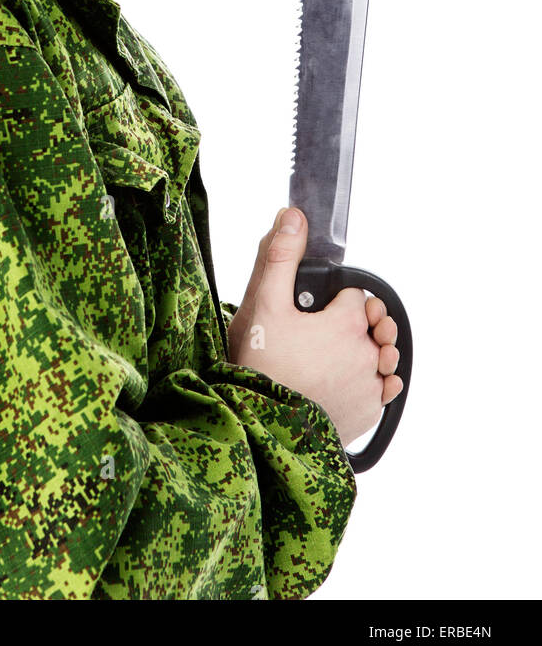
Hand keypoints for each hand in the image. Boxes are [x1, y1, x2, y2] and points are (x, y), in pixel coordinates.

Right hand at [226, 207, 402, 448]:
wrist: (267, 429)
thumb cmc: (265, 368)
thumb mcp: (266, 306)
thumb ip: (281, 257)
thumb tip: (293, 216)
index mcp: (349, 322)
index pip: (357, 294)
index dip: (337, 297)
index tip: (317, 309)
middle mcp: (369, 353)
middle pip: (373, 325)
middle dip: (356, 323)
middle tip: (325, 332)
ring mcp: (372, 385)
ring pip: (380, 357)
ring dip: (366, 353)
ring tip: (335, 358)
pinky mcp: (370, 413)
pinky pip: (381, 390)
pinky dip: (368, 384)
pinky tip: (342, 383)